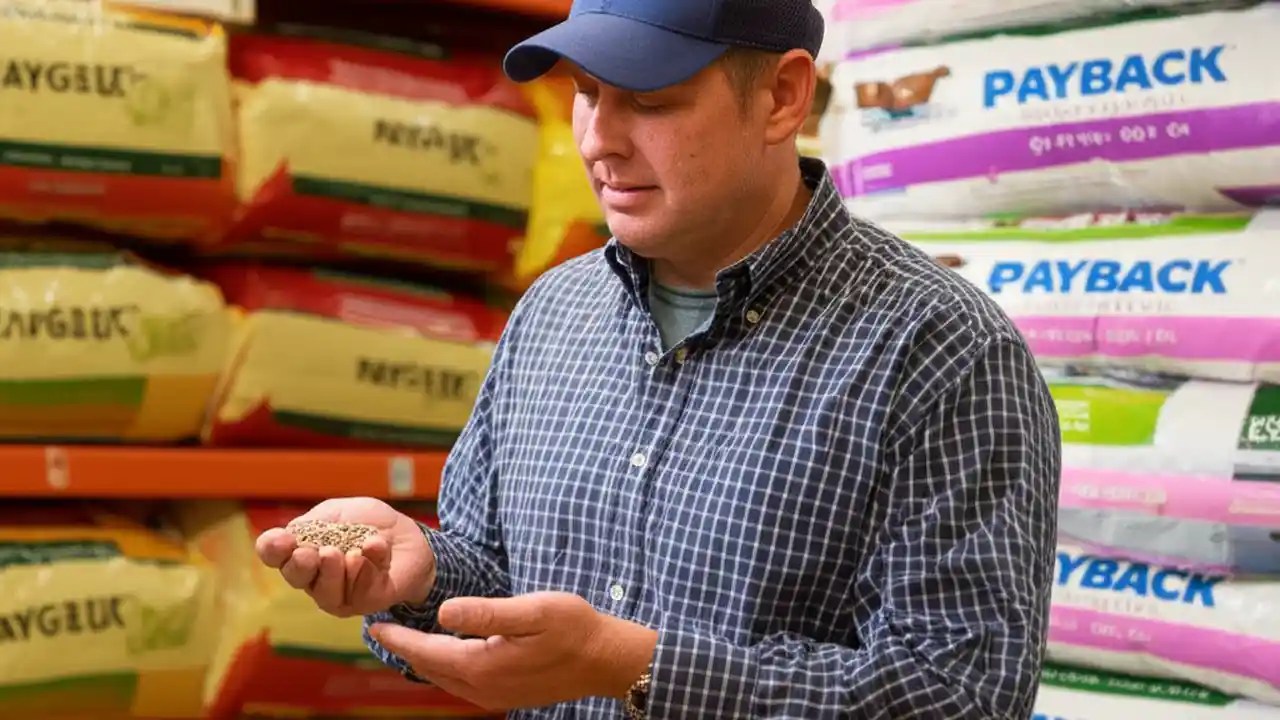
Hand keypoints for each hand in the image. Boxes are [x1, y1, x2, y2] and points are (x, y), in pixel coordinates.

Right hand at [255, 497, 434, 616]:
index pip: (274, 554)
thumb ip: (317, 522)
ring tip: (344, 554)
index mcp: (303, 549)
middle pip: (294, 577)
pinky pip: (358, 594)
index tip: (282, 539)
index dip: (272, 548)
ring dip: (332, 571)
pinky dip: (366, 570)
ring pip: (324, 592)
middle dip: (299, 564)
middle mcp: (315, 576)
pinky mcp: (365, 603)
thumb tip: (291, 534)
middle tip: (309, 552)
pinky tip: (375, 551)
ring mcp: (339, 593)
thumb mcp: (342, 512)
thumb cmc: (373, 524)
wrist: (412, 538)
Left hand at [368, 592, 657, 711]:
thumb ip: (485, 612)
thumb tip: (443, 612)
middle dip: (405, 649)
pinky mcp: (506, 695)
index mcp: (483, 666)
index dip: (399, 638)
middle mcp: (483, 688)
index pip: (426, 652)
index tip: (375, 624)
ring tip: (407, 639)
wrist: (606, 660)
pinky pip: (462, 683)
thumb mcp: (532, 611)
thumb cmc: (574, 628)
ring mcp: (495, 695)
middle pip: (430, 669)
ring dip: (424, 659)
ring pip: (445, 678)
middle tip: (383, 630)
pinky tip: (446, 652)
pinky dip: (445, 666)